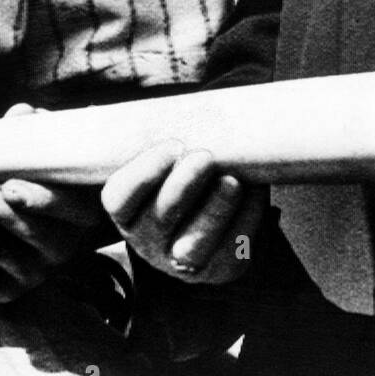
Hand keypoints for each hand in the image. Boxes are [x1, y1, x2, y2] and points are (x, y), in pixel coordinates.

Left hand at [0, 110, 104, 303]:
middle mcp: (60, 248)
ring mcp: (32, 272)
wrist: (47, 228)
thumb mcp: (47, 153)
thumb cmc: (46, 178)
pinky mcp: (5, 289)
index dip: (39, 200)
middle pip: (14, 224)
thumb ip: (36, 132)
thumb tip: (20, 114)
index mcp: (80, 211)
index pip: (63, 207)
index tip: (10, 188)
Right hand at [101, 139, 265, 285]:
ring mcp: (181, 262)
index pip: (119, 199)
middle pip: (160, 218)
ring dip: (214, 210)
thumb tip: (202, 105)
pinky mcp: (218, 270)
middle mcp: (148, 242)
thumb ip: (172, 144)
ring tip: (232, 181)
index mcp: (128, 212)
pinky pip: (230, 250)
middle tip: (205, 157)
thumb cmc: (184, 174)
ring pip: (193, 244)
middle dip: (183, 187)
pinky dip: (246, 219)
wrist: (212, 216)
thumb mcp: (168, 163)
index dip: (144, 173)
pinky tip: (255, 193)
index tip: (173, 144)